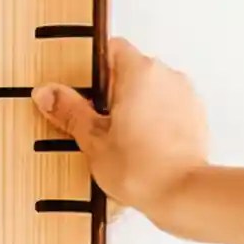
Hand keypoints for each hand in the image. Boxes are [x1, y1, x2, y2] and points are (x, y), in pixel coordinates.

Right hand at [32, 37, 209, 232]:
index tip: (82, 89)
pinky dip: (155, 121)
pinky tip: (141, 148)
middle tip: (95, 122)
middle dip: (112, 92)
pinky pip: (168, 109)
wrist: (184, 194)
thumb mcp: (93, 140)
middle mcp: (166, 76)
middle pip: (131, 70)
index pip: (111, 49)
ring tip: (119, 140)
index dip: (93, 68)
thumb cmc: (141, 169)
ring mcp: (186, 95)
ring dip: (135, 107)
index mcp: (139, 72)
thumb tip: (47, 93)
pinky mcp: (196, 117)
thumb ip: (70, 111)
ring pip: (151, 90)